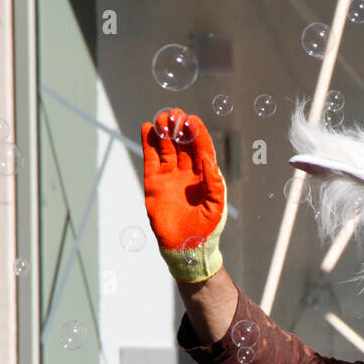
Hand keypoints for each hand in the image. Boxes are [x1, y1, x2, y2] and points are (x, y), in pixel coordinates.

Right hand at [141, 111, 226, 280]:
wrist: (185, 248)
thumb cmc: (206, 230)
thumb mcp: (216, 206)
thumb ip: (214, 183)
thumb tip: (208, 158)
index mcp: (205, 175)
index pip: (202, 148)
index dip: (197, 133)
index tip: (192, 119)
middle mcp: (188, 172)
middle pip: (183, 143)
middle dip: (179, 127)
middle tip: (175, 115)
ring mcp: (170, 175)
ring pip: (166, 146)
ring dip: (164, 131)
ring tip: (161, 119)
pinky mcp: (154, 181)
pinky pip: (151, 158)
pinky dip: (148, 142)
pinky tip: (147, 128)